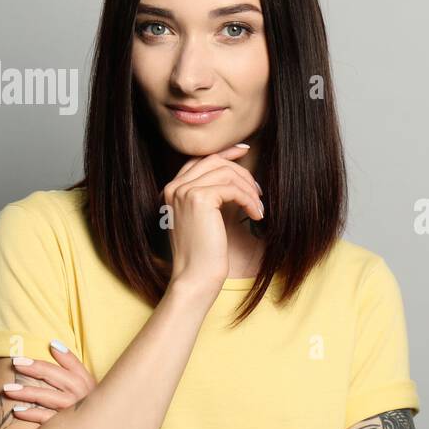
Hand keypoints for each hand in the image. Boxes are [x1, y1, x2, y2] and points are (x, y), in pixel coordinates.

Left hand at [9, 343, 96, 423]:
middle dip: (36, 368)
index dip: (63, 355)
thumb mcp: (86, 388)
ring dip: (27, 392)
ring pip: (49, 397)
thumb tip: (54, 344)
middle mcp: (82, 395)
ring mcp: (73, 412)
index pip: (74, 365)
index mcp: (88, 384)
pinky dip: (32, 414)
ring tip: (7, 388)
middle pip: (59, 377)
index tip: (49, 344)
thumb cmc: (85, 409)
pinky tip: (16, 411)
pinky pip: (46, 419)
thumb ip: (71, 368)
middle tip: (16, 362)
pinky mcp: (65, 428)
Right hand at [160, 143, 264, 297]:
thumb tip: (237, 177)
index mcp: (171, 190)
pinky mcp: (198, 198)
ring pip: (226, 173)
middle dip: (241, 171)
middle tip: (258, 190)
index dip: (224, 153)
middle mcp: (173, 187)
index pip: (200, 160)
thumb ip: (212, 196)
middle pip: (214, 162)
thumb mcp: (205, 219)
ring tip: (258, 207)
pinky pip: (233, 188)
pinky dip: (249, 200)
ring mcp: (183, 191)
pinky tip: (256, 215)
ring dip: (248, 188)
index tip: (244, 151)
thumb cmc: (202, 254)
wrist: (194, 277)